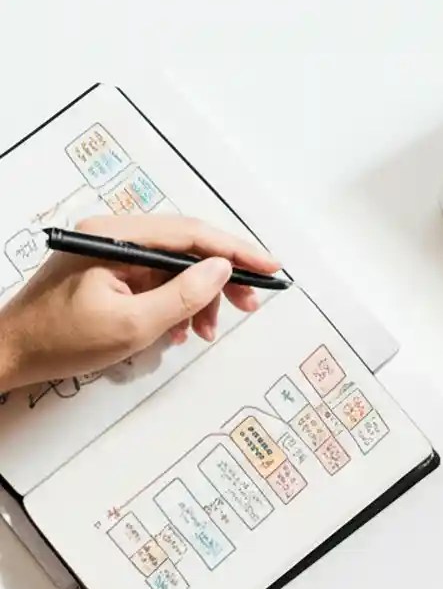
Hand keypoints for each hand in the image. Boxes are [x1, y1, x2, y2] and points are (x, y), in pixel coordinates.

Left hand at [0, 215, 278, 390]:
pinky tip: (180, 329)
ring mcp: (111, 252)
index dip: (236, 250)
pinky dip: (177, 303)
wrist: (8, 354)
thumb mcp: (131, 324)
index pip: (191, 233)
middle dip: (222, 277)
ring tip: (207, 331)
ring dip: (200, 297)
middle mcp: (114, 235)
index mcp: (115, 237)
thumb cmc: (59, 341)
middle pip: (187, 247)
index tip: (270, 267)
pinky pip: (157, 280)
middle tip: (251, 304)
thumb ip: (182, 295)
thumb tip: (222, 269)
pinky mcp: (109, 271)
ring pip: (176, 266)